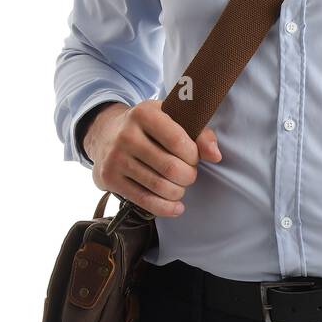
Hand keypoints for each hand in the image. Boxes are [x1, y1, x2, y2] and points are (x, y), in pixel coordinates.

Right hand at [84, 99, 221, 217]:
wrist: (106, 134)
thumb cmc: (149, 127)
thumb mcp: (171, 118)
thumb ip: (199, 133)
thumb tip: (215, 155)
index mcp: (144, 114)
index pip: (178, 141)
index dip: (193, 155)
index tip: (193, 157)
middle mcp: (127, 135)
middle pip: (171, 168)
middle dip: (188, 176)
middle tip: (188, 173)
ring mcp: (116, 158)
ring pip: (159, 187)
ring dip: (178, 192)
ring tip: (179, 186)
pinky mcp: (110, 178)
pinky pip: (144, 200)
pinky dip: (166, 208)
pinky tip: (176, 206)